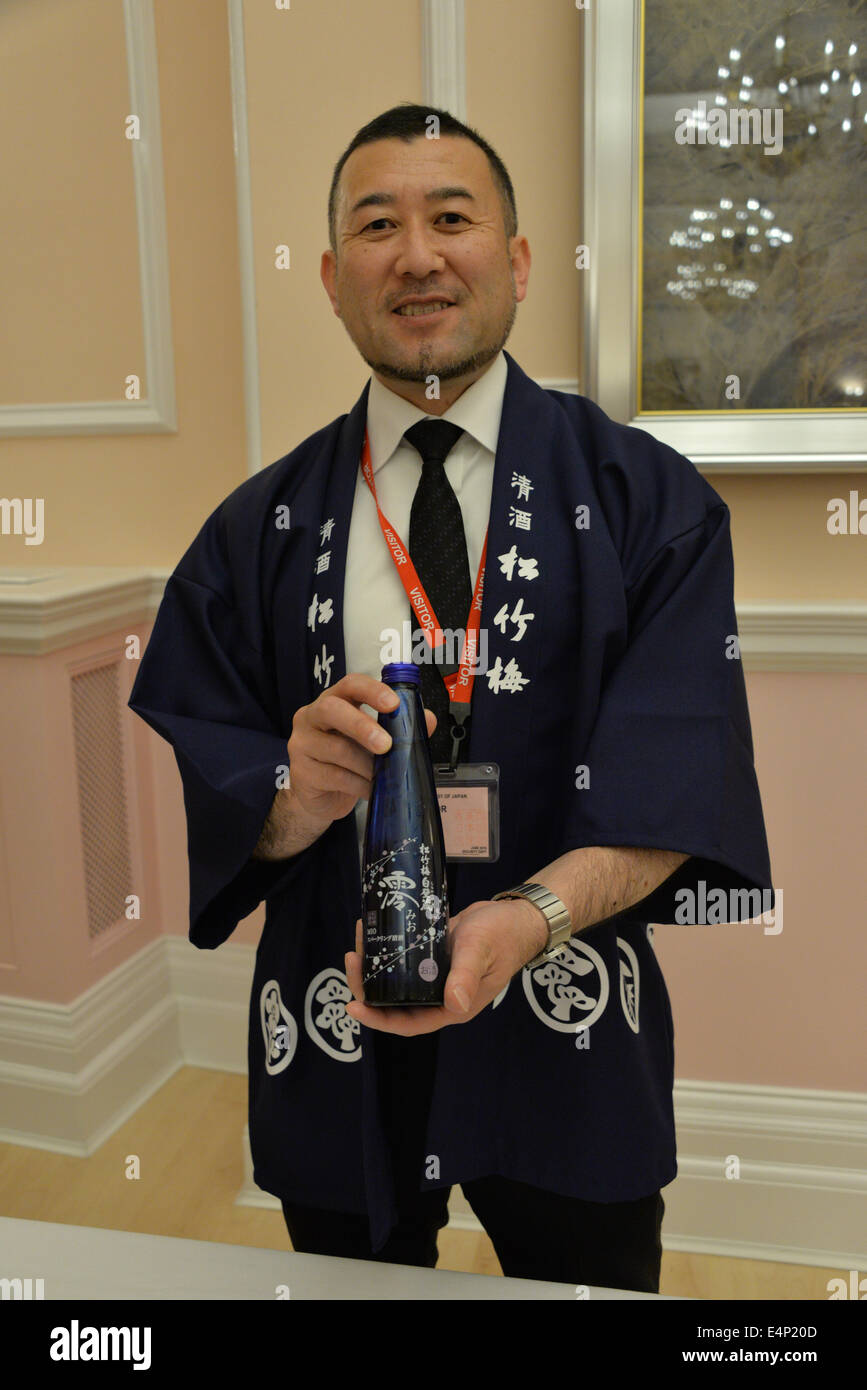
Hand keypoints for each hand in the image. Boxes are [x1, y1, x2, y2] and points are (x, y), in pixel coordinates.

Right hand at [285, 672, 436, 827]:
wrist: (321, 798)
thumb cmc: (348, 761)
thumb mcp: (373, 742)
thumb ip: (400, 728)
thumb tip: (428, 719)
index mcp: (333, 700)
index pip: (350, 684)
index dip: (372, 690)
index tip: (393, 703)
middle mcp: (312, 716)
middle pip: (332, 710)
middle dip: (362, 726)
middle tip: (386, 745)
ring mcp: (302, 743)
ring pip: (338, 749)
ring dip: (367, 765)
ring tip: (383, 775)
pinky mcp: (301, 771)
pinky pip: (335, 776)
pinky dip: (359, 785)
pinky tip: (371, 789)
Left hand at [344, 896, 549, 1034]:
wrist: (514, 917)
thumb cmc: (501, 938)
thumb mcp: (480, 953)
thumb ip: (466, 976)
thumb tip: (453, 1004)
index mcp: (450, 1007)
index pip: (406, 1023)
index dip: (377, 1019)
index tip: (352, 1005)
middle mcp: (438, 997)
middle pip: (393, 1001)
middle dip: (367, 985)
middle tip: (352, 958)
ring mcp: (433, 977)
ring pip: (394, 980)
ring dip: (374, 964)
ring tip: (360, 939)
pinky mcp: (430, 957)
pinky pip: (402, 960)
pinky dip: (387, 949)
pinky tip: (375, 931)